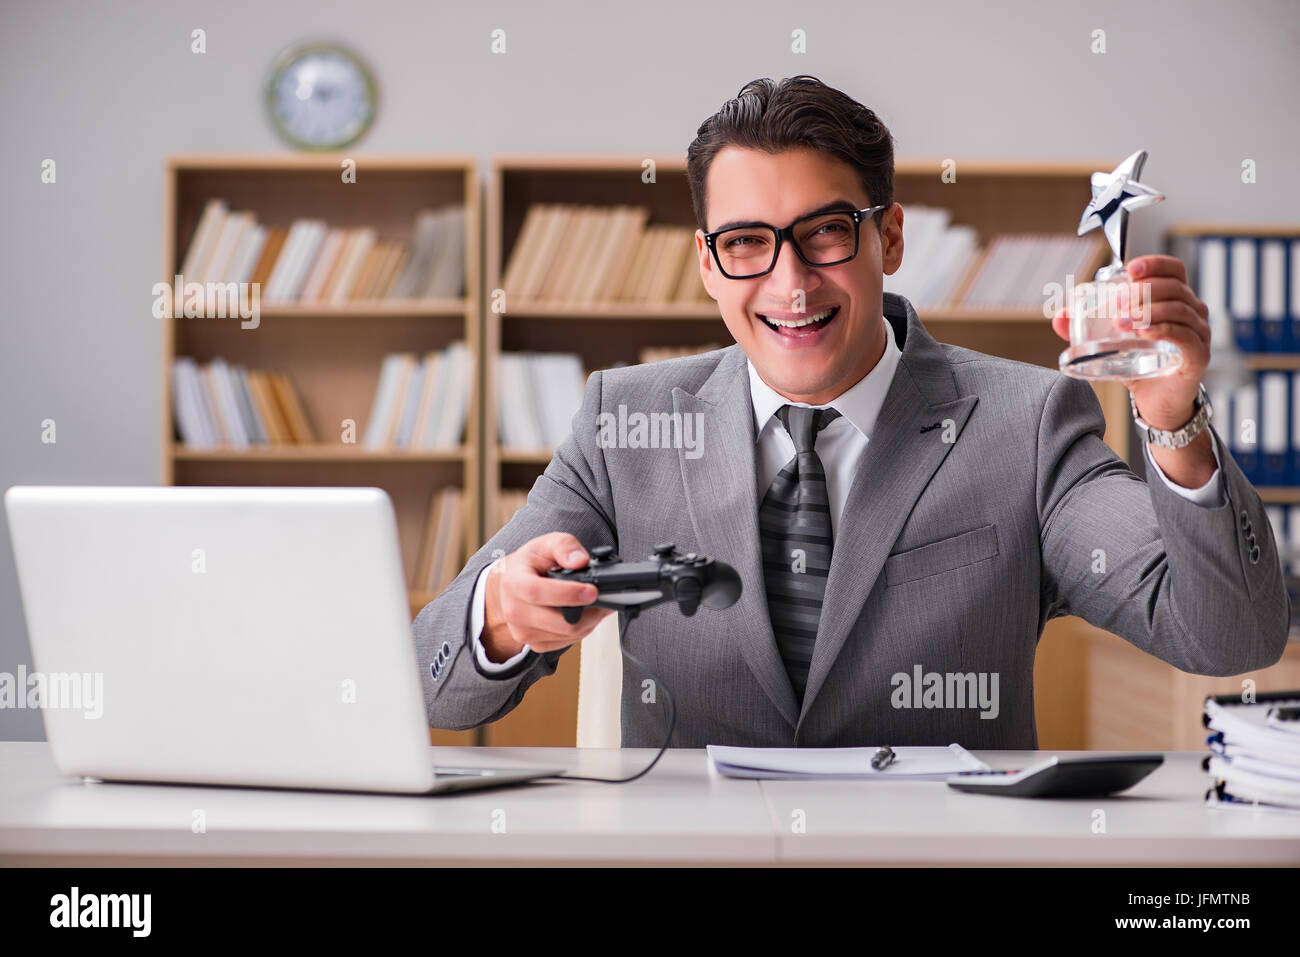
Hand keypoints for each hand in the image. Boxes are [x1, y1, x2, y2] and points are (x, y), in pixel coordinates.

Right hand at [481, 532, 614, 661]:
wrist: (513, 584)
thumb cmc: (530, 564)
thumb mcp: (545, 544)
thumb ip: (564, 546)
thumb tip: (580, 561)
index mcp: (514, 583)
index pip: (537, 592)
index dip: (567, 594)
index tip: (592, 591)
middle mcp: (515, 611)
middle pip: (559, 622)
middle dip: (589, 611)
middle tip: (604, 597)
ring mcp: (523, 631)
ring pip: (568, 634)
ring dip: (589, 620)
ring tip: (594, 602)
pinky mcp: (535, 644)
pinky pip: (567, 642)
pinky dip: (582, 629)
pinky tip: (583, 614)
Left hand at [1051, 254, 1209, 428]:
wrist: (1155, 401)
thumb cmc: (1138, 364)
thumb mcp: (1110, 341)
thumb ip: (1084, 329)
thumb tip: (1058, 317)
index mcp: (1176, 300)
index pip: (1174, 270)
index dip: (1155, 264)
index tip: (1130, 269)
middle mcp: (1193, 312)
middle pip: (1174, 288)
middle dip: (1142, 291)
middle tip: (1116, 304)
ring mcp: (1199, 333)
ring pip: (1179, 310)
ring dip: (1147, 311)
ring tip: (1121, 322)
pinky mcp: (1198, 356)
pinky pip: (1184, 336)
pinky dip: (1162, 330)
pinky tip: (1142, 333)